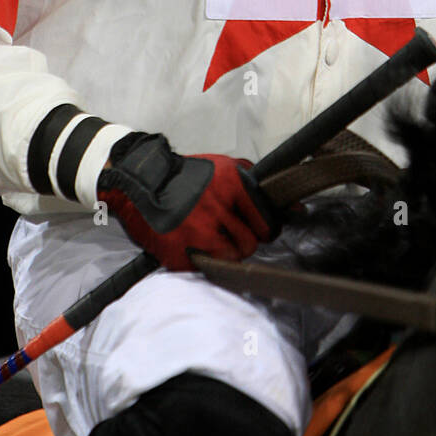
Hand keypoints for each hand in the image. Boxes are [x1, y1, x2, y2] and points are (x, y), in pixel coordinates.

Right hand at [96, 132, 281, 271]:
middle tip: (229, 235)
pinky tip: (194, 247)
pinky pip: (207, 267)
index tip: (259, 231)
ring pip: (233, 258)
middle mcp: (218, 206)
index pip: (266, 221)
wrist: (139, 183)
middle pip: (250, 243)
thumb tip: (296, 207)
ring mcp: (199, 230)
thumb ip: (255, 184)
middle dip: (243, 243)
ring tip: (211, 240)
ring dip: (226, 254)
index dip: (264, 230)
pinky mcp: (182, 251)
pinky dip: (204, 261)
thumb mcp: (221, 167)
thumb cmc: (184, 177)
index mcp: (232, 183)